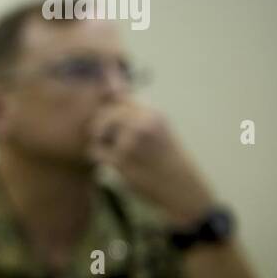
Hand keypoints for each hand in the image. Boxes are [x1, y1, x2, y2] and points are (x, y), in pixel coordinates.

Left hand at [87, 100, 214, 225]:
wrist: (182, 189)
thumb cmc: (167, 159)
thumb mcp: (159, 128)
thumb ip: (136, 112)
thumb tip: (110, 87)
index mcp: (153, 113)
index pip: (119, 95)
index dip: (110, 107)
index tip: (114, 122)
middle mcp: (143, 123)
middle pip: (103, 113)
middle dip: (101, 126)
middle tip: (110, 141)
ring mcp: (131, 140)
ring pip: (95, 131)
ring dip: (99, 141)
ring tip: (115, 151)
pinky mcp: (120, 160)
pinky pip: (94, 151)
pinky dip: (100, 158)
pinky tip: (115, 164)